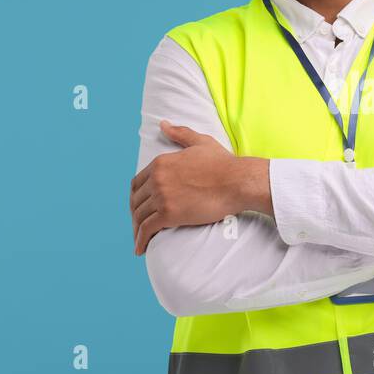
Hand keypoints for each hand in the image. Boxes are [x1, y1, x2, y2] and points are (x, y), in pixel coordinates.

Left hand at [130, 122, 267, 254]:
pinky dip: (140, 240)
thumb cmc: (223, 163)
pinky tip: (140, 249)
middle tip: (139, 226)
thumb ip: (179, 133)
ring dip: (137, 230)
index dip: (136, 198)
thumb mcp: (200, 142)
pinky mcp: (169, 214)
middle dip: (135, 215)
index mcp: (160, 162)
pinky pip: (147, 229)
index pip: (137, 183)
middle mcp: (156, 178)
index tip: (140, 207)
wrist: (237, 181)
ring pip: (139, 216)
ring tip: (140, 240)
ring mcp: (161, 196)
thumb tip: (163, 124)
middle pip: (135, 201)